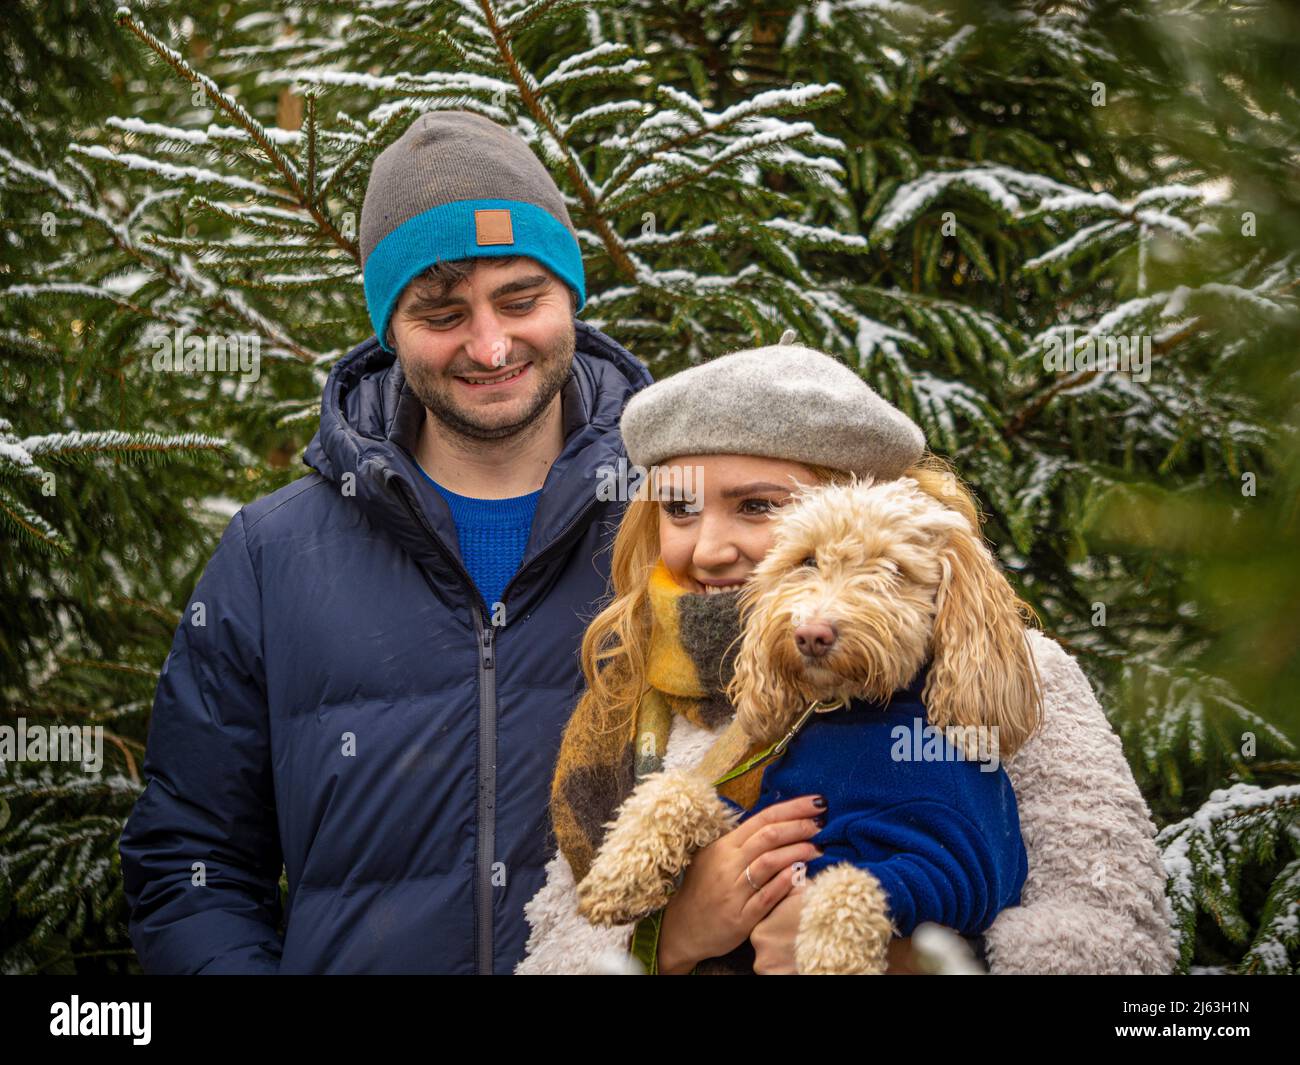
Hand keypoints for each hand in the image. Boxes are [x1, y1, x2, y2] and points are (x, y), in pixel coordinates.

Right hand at [656, 795, 825, 974]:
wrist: (681, 928)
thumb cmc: (704, 889)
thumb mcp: (716, 857)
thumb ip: (743, 842)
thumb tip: (778, 824)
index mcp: (724, 846)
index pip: (762, 818)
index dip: (792, 808)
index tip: (817, 803)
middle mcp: (728, 864)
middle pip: (769, 836)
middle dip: (799, 826)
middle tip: (821, 822)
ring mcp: (734, 891)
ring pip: (769, 862)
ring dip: (797, 851)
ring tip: (817, 848)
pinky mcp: (740, 918)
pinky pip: (766, 896)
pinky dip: (785, 882)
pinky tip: (801, 873)